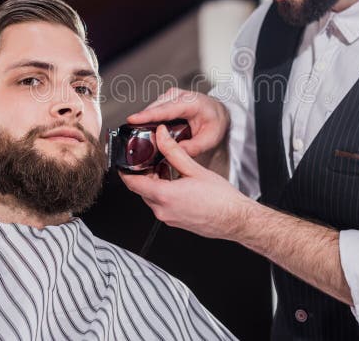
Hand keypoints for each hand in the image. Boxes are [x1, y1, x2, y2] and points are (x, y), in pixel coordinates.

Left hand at [120, 125, 252, 239]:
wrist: (235, 219)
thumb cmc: (221, 199)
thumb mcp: (194, 169)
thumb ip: (173, 151)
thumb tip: (162, 136)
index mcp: (165, 196)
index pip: (132, 183)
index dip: (124, 171)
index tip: (123, 163)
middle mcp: (163, 210)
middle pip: (141, 190)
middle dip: (143, 174)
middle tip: (150, 160)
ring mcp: (169, 218)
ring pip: (151, 198)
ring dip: (154, 184)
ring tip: (166, 169)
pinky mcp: (175, 222)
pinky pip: (161, 206)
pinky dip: (163, 193)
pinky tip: (175, 183)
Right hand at [128, 88, 229, 159]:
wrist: (218, 112)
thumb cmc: (215, 122)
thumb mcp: (210, 139)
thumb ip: (193, 147)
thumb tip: (175, 153)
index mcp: (191, 102)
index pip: (166, 109)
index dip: (148, 115)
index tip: (132, 119)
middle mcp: (178, 96)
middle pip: (155, 108)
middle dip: (142, 121)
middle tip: (132, 139)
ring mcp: (170, 96)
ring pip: (152, 109)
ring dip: (144, 122)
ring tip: (139, 138)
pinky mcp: (165, 100)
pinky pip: (153, 111)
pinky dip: (148, 121)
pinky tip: (146, 132)